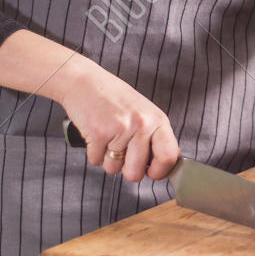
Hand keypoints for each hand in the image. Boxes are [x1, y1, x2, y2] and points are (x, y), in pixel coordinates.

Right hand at [48, 56, 180, 183]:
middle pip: (136, 172)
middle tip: (122, 153)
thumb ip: (154, 136)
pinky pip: (96, 161)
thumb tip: (163, 165)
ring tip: (108, 137)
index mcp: (157, 120)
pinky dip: (93, 153)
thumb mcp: (144, 113)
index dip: (160, 171)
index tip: (152, 173)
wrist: (85, 82)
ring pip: (113, 169)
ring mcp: (120, 130)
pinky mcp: (98, 134)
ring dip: (107, 159)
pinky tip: (96, 135)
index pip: (169, 156)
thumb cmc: (114, 98)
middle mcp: (141, 125)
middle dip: (126, 170)